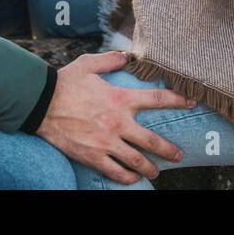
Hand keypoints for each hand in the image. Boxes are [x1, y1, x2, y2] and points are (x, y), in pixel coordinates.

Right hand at [36, 51, 196, 183]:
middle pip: (152, 141)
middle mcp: (118, 123)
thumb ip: (110, 60)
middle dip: (169, 150)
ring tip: (157, 172)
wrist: (41, 104)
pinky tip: (133, 178)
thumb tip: (125, 56)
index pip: (157, 99)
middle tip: (178, 155)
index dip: (178, 99)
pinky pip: (115, 172)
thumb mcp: (88, 64)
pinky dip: (127, 177)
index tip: (192, 102)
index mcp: (120, 99)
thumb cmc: (64, 83)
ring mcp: (106, 142)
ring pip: (137, 161)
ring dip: (150, 168)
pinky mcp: (93, 156)